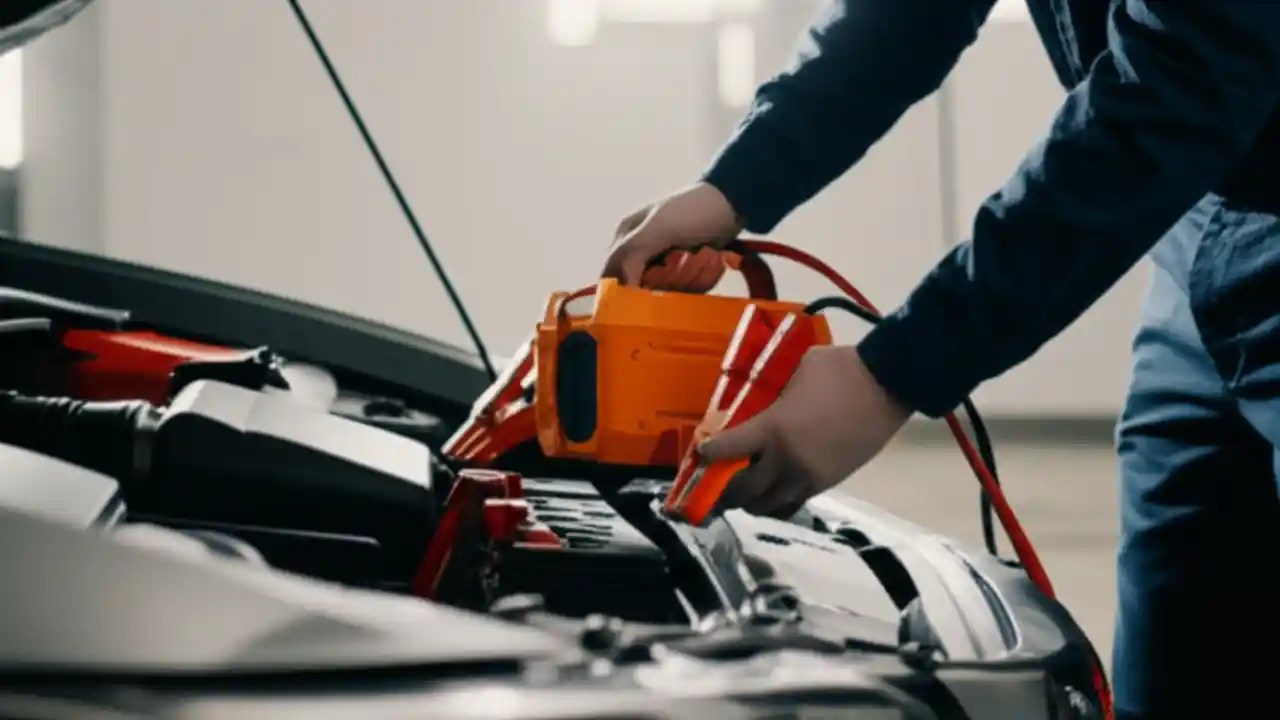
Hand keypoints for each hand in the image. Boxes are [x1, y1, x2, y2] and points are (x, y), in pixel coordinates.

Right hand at [603, 182, 743, 291]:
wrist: (736, 203)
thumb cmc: (694, 210)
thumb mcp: (658, 228)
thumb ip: (632, 254)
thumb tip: (621, 286)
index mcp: (628, 236)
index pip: (613, 273)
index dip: (626, 287)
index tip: (647, 290)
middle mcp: (644, 250)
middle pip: (645, 286)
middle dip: (669, 279)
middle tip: (686, 258)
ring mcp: (667, 261)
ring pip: (669, 289)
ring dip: (691, 276)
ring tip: (705, 253)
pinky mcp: (688, 270)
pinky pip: (688, 287)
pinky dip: (702, 277)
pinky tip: (712, 259)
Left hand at [699, 345, 912, 517]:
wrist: (887, 386)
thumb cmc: (838, 370)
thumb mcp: (793, 369)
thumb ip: (768, 389)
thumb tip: (750, 398)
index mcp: (773, 428)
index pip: (727, 450)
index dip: (708, 455)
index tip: (701, 453)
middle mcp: (786, 460)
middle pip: (743, 490)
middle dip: (723, 489)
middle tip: (713, 483)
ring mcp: (808, 476)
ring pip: (767, 504)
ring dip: (749, 500)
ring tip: (741, 491)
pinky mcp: (827, 483)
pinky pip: (793, 503)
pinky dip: (776, 502)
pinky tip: (770, 493)